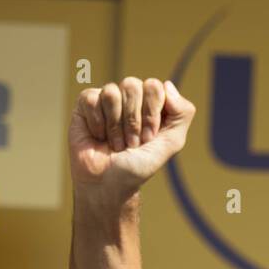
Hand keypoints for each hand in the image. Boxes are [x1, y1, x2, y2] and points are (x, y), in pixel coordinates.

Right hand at [68, 77, 196, 205]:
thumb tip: (168, 84)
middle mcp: (130, 97)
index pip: (155, 87)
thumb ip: (182, 114)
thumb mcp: (171, 144)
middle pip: (133, 86)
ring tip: (115, 143)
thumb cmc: (137, 166)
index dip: (151, 113)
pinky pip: (92, 98)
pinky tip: (98, 136)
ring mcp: (107, 99)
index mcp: (151, 103)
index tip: (149, 138)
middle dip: (133, 121)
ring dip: (115, 125)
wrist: (107, 184)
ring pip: (112, 92)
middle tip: (132, 143)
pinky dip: (97, 123)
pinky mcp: (86, 104)